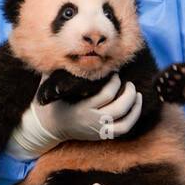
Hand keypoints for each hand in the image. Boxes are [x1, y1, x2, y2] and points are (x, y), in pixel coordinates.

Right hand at [6, 75, 141, 158]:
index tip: (115, 73)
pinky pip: (122, 131)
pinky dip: (132, 119)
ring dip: (134, 109)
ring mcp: (97, 131)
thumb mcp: (49, 87)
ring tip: (137, 95)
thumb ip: (56, 70)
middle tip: (129, 83)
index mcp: (81, 109)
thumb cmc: (49, 104)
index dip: (115, 82)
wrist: (47, 129)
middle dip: (129, 94)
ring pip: (125, 124)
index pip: (106, 95)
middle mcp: (91, 122)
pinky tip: (135, 107)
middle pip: (119, 109)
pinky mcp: (101, 135)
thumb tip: (61, 48)